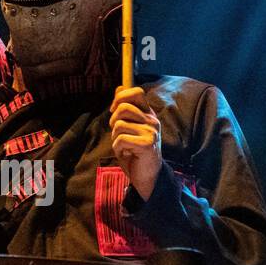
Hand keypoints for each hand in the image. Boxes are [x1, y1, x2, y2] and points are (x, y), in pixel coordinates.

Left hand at [110, 86, 162, 200]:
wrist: (147, 176)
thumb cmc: (135, 152)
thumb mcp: (129, 128)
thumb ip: (125, 110)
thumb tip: (119, 88)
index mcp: (148, 115)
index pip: (136, 92)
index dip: (120, 97)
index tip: (113, 110)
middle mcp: (152, 121)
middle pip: (123, 107)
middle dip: (113, 121)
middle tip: (118, 134)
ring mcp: (151, 132)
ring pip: (119, 125)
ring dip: (115, 138)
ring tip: (125, 147)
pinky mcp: (146, 144)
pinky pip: (120, 140)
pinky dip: (118, 149)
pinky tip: (127, 154)